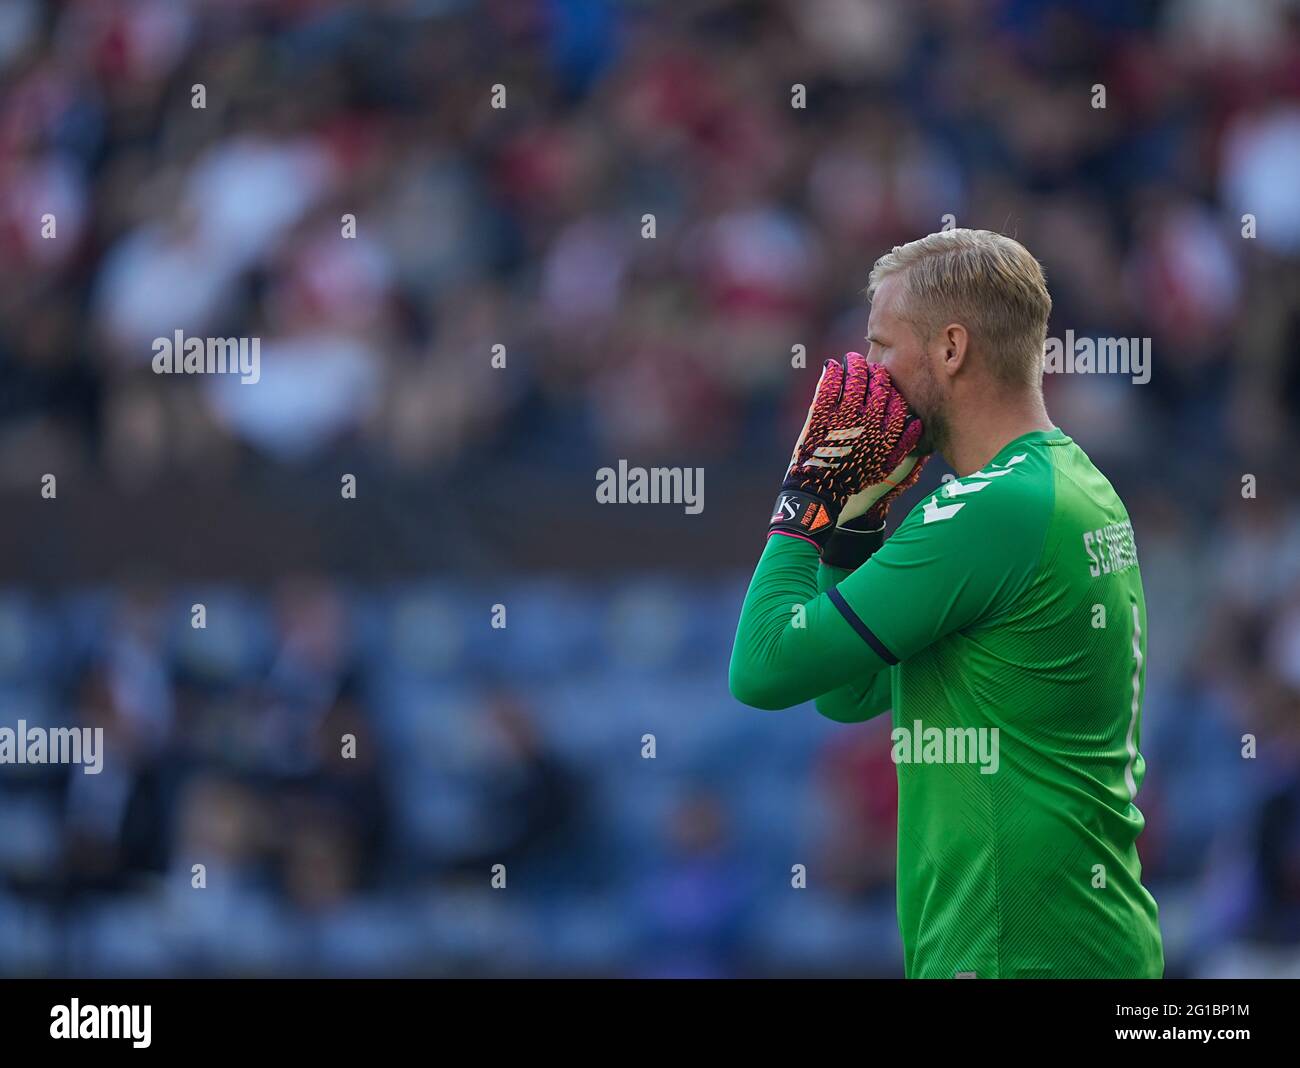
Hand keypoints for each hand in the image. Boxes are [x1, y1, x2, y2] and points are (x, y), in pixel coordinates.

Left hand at [769, 353, 924, 550]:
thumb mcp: (886, 466)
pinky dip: (833, 371)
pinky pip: (831, 383)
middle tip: (871, 368)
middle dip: (877, 372)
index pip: (897, 399)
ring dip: (855, 364)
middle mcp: (870, 420)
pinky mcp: (823, 411)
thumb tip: (919, 422)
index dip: (892, 388)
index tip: (887, 383)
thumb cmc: (854, 479)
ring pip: (856, 377)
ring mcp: (845, 414)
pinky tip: (832, 366)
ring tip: (853, 360)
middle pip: (880, 383)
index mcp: (886, 433)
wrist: (820, 489)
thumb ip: (904, 445)